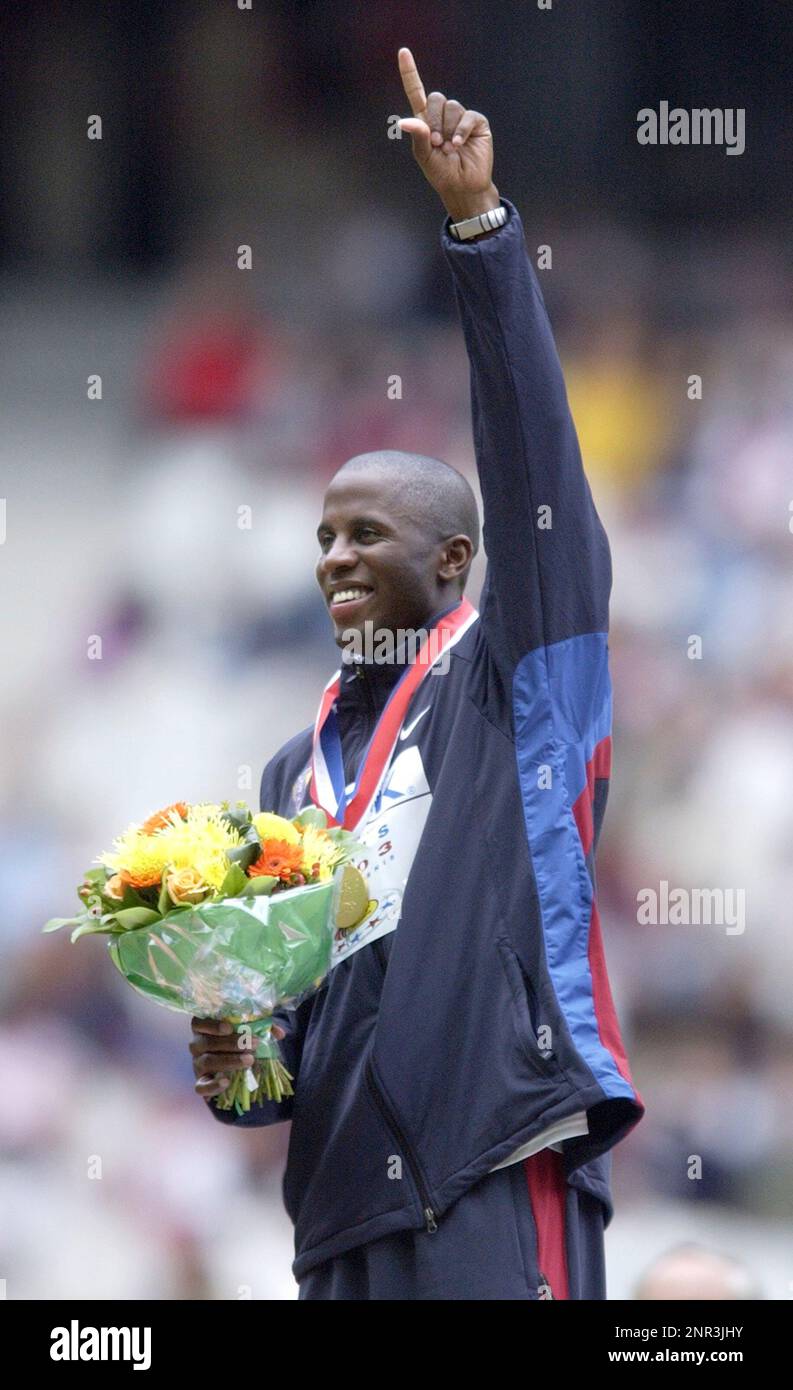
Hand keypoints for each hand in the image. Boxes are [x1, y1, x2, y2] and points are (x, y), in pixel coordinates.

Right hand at [190, 1016, 285, 1101]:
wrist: (230, 1065)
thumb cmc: (237, 1041)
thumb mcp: (248, 1030)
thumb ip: (262, 1027)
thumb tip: (280, 1033)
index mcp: (203, 1028)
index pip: (199, 1022)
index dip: (212, 1024)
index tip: (230, 1027)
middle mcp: (196, 1045)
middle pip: (206, 1043)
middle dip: (231, 1043)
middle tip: (253, 1044)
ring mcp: (197, 1064)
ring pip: (206, 1062)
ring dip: (229, 1061)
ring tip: (250, 1060)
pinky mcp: (200, 1082)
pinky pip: (200, 1087)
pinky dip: (213, 1085)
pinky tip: (226, 1082)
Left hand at [397, 47, 498, 222]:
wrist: (463, 187)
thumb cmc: (442, 173)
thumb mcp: (425, 157)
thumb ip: (418, 137)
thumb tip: (405, 122)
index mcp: (426, 121)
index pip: (416, 91)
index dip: (410, 72)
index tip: (403, 52)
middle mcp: (443, 116)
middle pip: (436, 98)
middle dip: (433, 121)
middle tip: (436, 143)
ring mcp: (460, 118)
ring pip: (452, 107)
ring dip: (448, 130)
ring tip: (449, 148)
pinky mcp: (476, 123)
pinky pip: (467, 116)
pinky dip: (461, 131)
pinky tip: (458, 145)